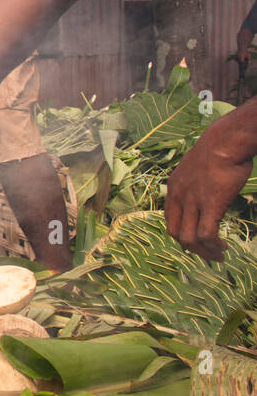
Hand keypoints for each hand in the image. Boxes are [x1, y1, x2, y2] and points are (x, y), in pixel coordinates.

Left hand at [165, 117, 253, 261]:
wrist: (225, 141)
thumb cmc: (218, 150)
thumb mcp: (197, 168)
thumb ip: (195, 183)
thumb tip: (205, 190)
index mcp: (173, 188)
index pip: (170, 220)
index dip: (182, 233)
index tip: (197, 239)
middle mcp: (178, 197)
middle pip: (175, 233)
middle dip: (191, 247)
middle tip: (208, 252)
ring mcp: (192, 202)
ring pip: (189, 239)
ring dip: (203, 251)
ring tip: (218, 255)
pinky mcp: (210, 204)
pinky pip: (206, 234)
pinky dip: (212, 245)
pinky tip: (222, 247)